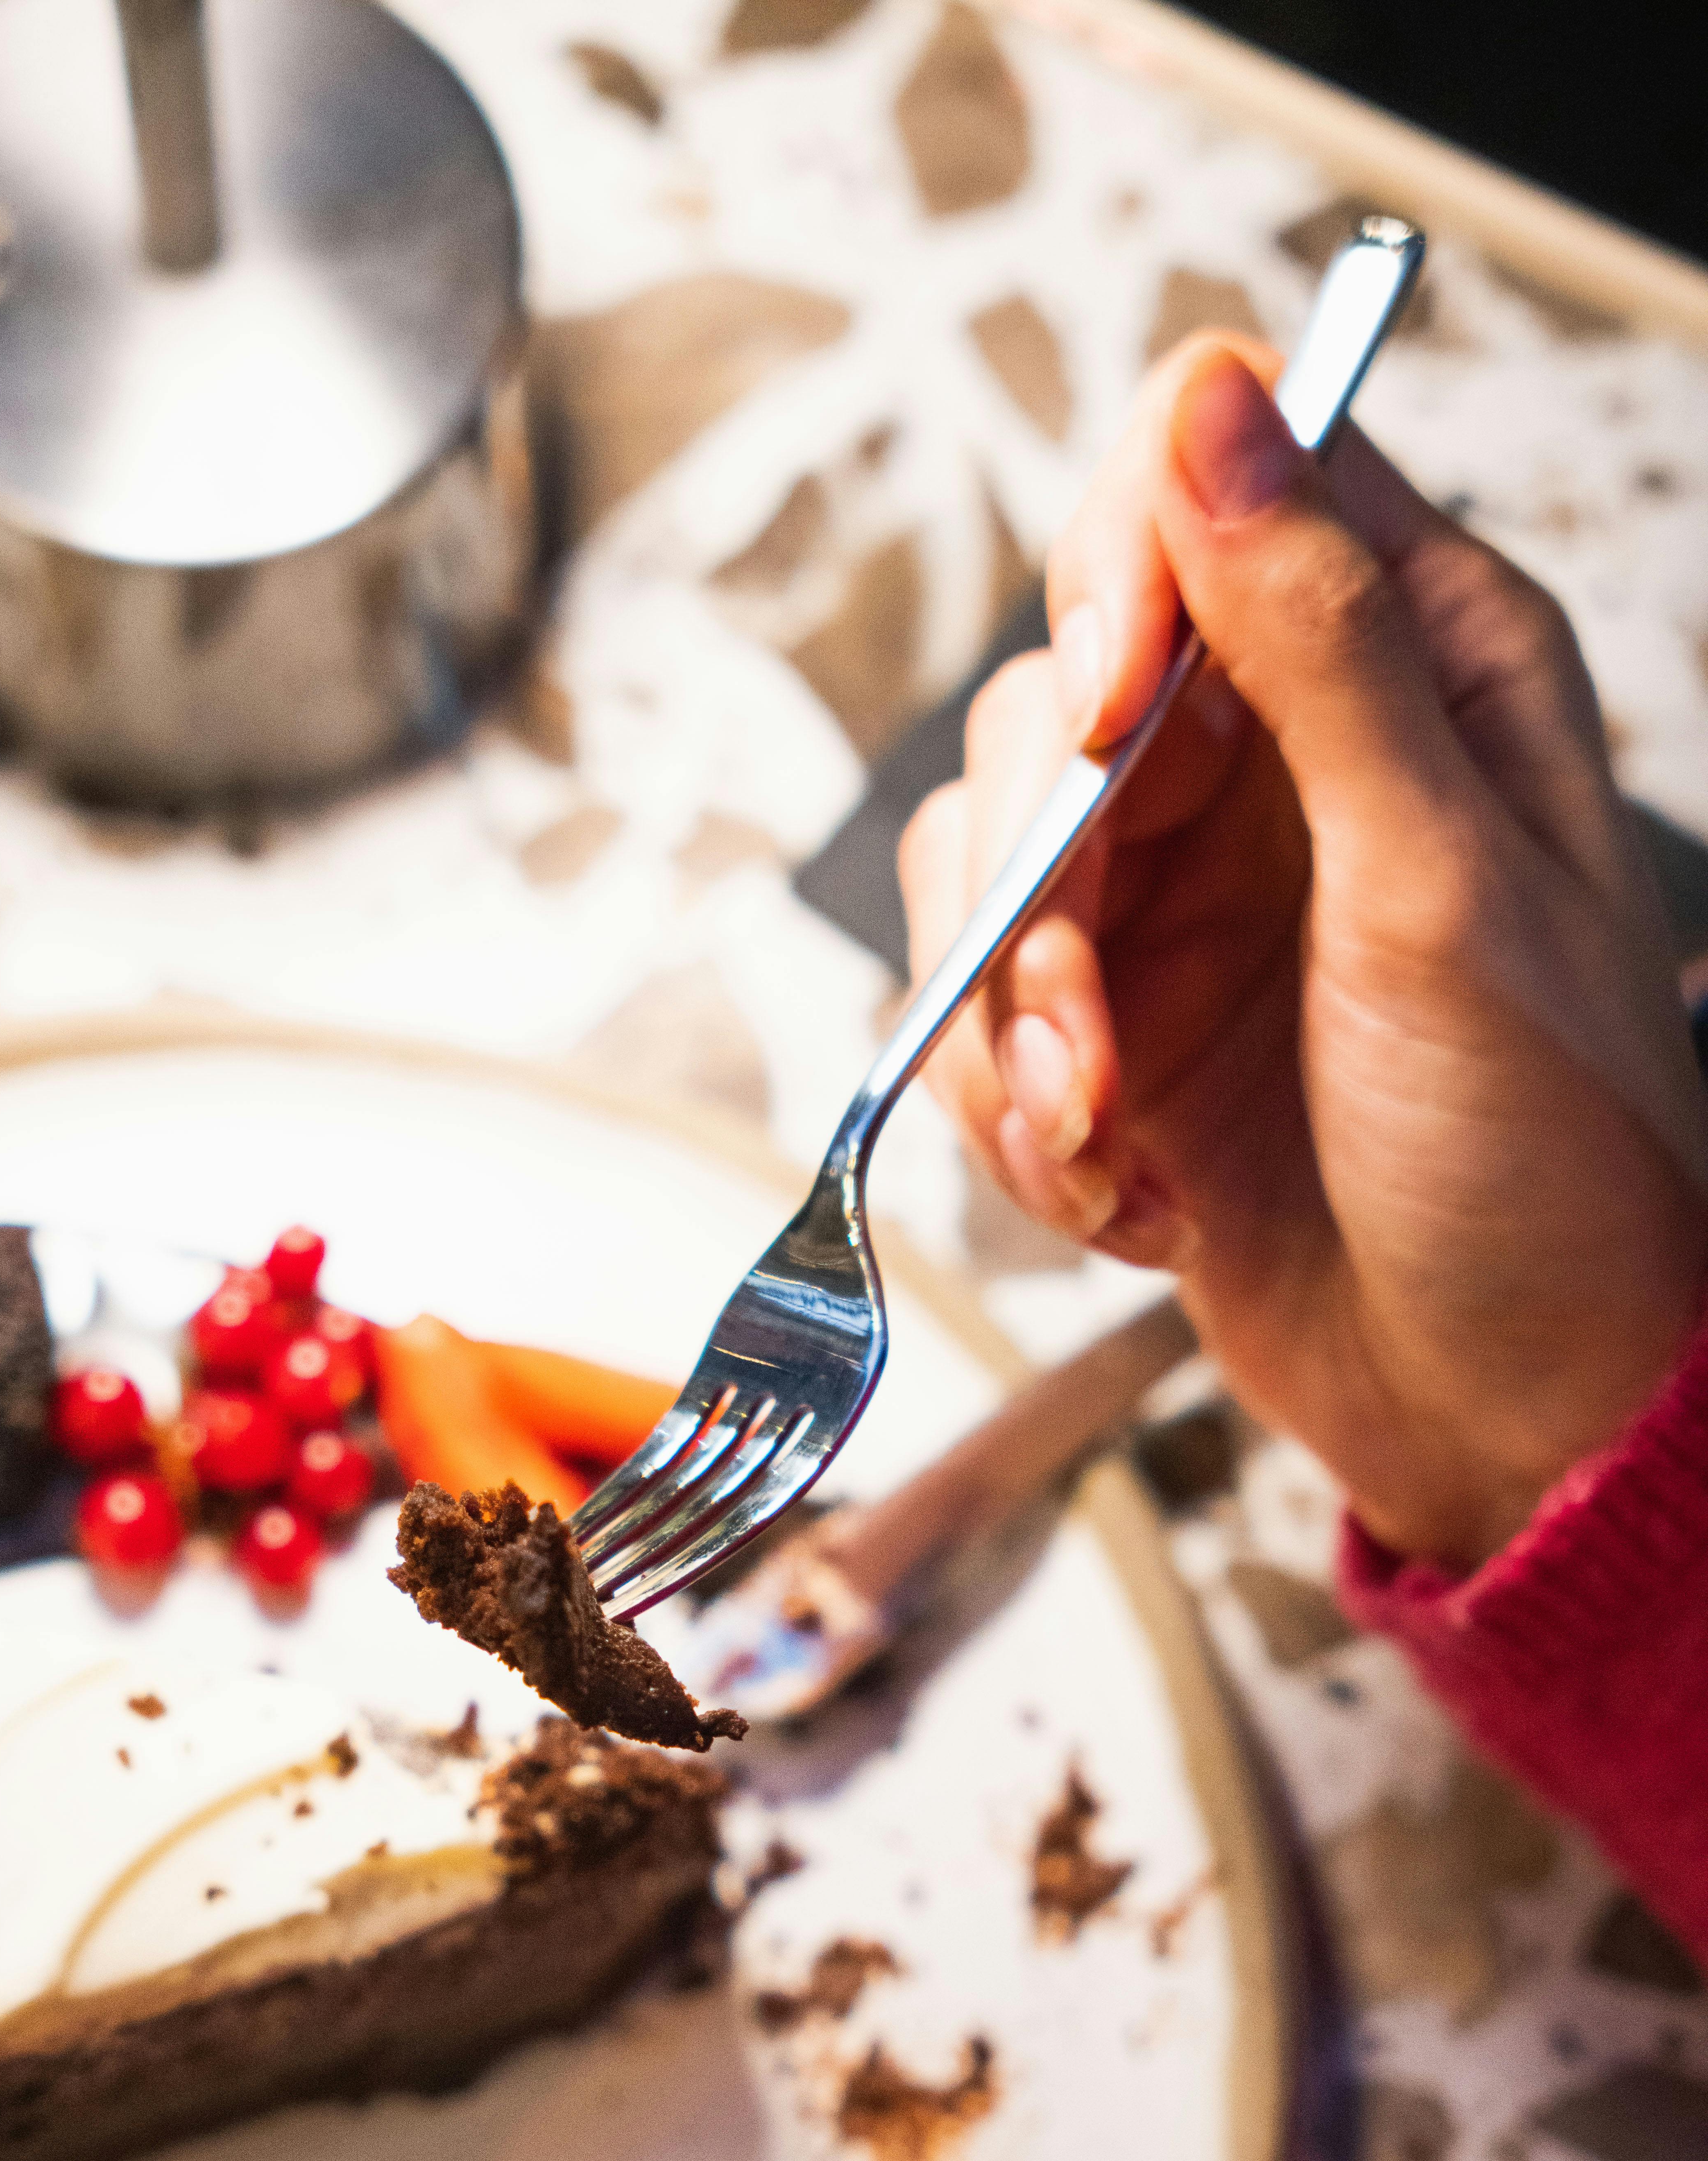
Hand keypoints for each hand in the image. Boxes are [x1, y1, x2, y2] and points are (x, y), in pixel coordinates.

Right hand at [899, 332, 1707, 1568]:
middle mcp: (1281, 758)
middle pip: (1048, 701)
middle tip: (1097, 1034)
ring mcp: (1185, 900)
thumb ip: (1318, 640)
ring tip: (1111, 1149)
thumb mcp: (1438, 882)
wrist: (1505, 1406)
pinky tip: (1127, 1202)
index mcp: (1409, 662)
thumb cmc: (1542, 1156)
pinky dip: (1021, 1126)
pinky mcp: (1114, 1033)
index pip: (1194, 484)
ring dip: (1013, 1033)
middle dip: (1040, 883)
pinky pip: (975, 1022)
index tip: (1107, 724)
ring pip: (980, 872)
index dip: (1117, 581)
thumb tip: (1214, 398)